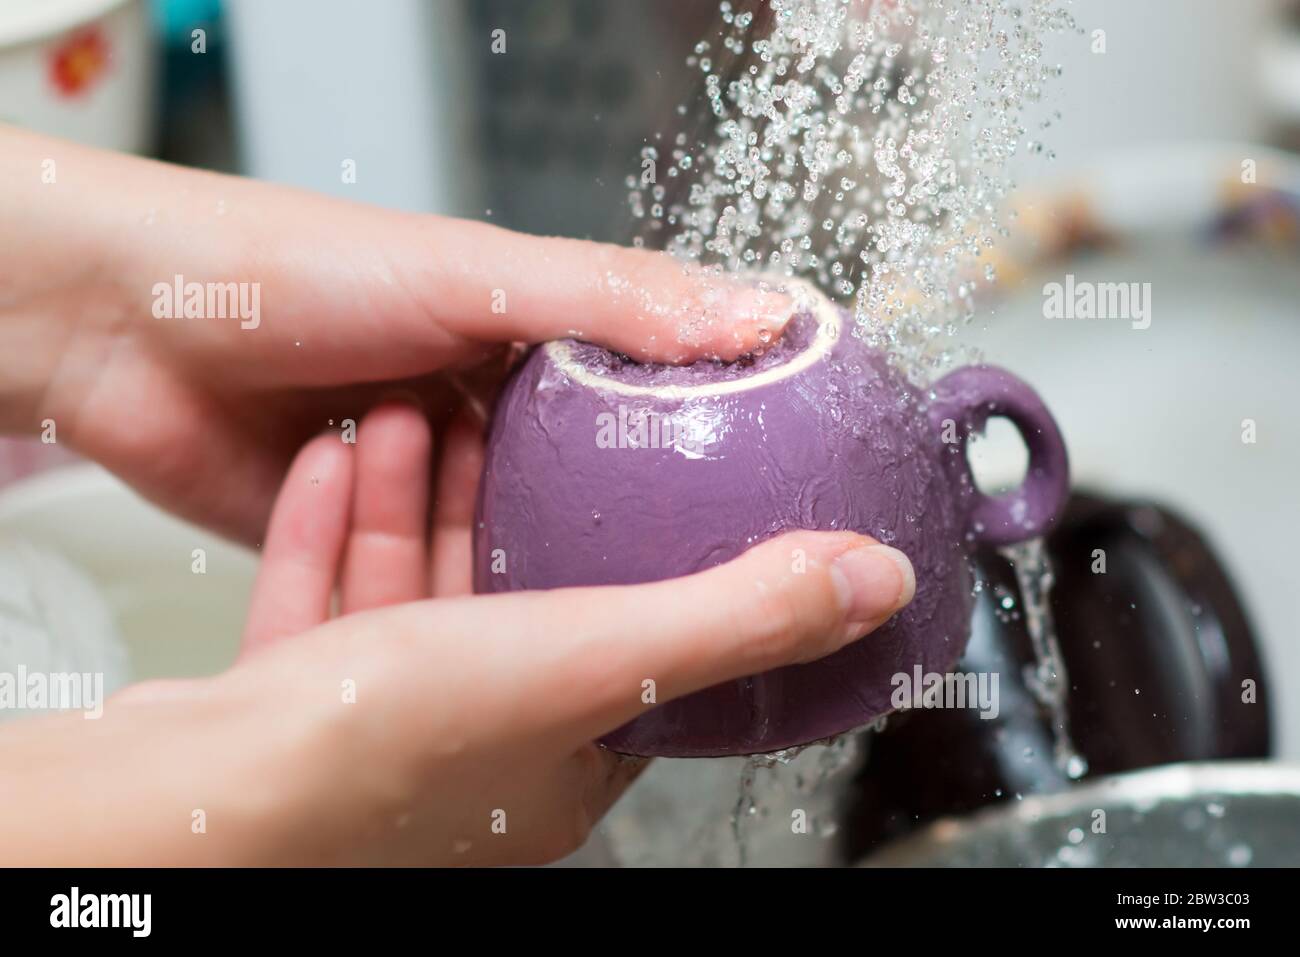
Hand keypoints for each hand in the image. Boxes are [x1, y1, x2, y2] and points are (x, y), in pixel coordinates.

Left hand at [0, 125, 790, 544]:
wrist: (131, 332)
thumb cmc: (295, 271)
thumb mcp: (478, 274)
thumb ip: (616, 303)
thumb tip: (761, 316)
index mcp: (527, 341)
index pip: (650, 392)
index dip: (713, 436)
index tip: (780, 488)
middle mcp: (487, 413)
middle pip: (589, 484)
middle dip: (633, 528)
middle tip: (698, 579)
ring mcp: (430, 484)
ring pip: (513, 545)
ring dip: (535, 566)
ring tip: (593, 609)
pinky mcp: (368, 545)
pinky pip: (432, 583)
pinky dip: (453, 596)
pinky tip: (487, 621)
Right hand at [0, 402, 915, 864]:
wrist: (201, 792)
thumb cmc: (389, 749)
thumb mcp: (600, 651)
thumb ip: (741, 609)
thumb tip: (871, 579)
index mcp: (563, 749)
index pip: (631, 646)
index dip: (639, 564)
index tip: (638, 489)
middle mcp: (474, 748)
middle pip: (509, 602)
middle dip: (507, 502)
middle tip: (513, 418)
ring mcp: (373, 729)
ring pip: (406, 591)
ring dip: (411, 498)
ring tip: (410, 415)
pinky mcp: (287, 708)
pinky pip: (321, 601)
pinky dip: (332, 528)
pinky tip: (332, 460)